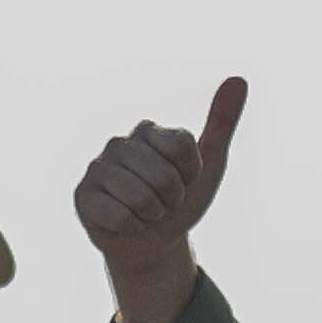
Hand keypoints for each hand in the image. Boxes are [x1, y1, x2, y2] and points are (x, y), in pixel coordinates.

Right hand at [78, 77, 243, 322]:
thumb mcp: (209, 164)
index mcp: (149, 131)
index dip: (191, 173)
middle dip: (172, 199)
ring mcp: (98, 168)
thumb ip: (222, 122)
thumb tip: (239, 79)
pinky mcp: (82, 196)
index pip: (183, 147)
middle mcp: (120, 144)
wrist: (153, 244)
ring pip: (140, 196)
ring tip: (146, 212)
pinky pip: (118, 215)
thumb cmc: (180, 201)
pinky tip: (126, 223)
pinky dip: (132, 227)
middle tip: (164, 202)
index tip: (185, 181)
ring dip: (153, 214)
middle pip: (164, 175)